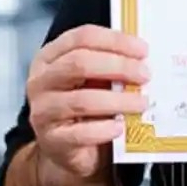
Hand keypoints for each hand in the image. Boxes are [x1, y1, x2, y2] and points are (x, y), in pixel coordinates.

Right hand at [26, 24, 149, 180]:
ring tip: (141, 103)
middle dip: (119, 66)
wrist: (67, 148)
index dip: (115, 40)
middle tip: (145, 74)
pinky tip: (120, 127)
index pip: (82, 37)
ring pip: (83, 100)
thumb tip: (143, 59)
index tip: (142, 49)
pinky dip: (104, 129)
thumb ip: (110, 64)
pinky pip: (80, 134)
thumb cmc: (83, 105)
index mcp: (50, 57)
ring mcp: (43, 111)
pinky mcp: (51, 140)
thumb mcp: (92, 78)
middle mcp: (41, 81)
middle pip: (79, 63)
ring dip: (119, 101)